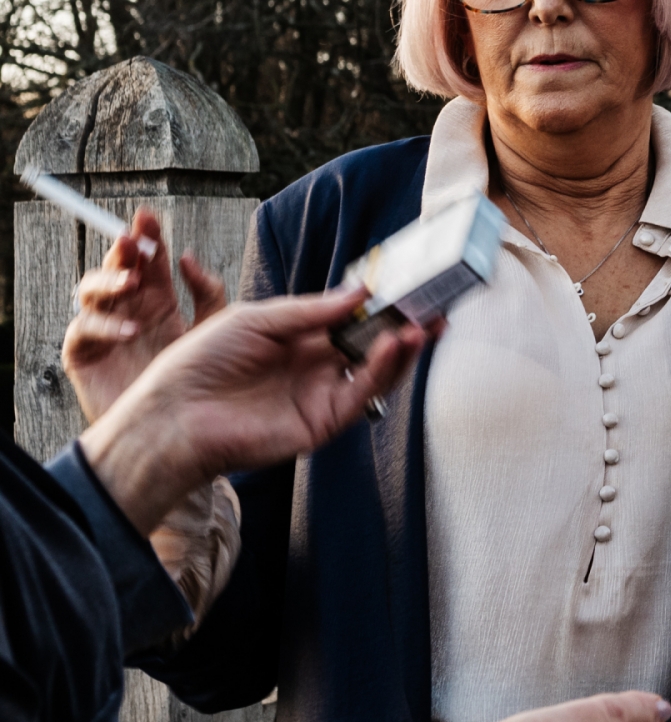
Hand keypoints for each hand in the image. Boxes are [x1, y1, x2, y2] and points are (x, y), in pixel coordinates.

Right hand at [62, 209, 226, 422]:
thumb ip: (209, 296)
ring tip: (130, 283)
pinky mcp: (84, 355)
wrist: (175, 432)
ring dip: (108, 281)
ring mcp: (103, 330)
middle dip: (123, 249)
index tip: (150, 218)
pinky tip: (129, 331)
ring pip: (91, 291)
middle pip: (117, 267)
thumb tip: (189, 257)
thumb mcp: (211, 334)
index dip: (148, 238)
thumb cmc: (194, 382)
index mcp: (157, 301)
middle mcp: (127, 310)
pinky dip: (103, 327)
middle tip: (133, 238)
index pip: (149, 261)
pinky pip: (82, 332)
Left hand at [79, 288, 422, 533]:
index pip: (348, 319)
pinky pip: (361, 393)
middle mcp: (313, 368)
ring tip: (424, 326)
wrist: (175, 414)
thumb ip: (310, 310)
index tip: (403, 288)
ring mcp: (320, 396)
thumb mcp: (256, 318)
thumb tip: (359, 294)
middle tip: (433, 309)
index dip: (377, 306)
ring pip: (375, 372)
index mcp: (296, 340)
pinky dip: (382, 370)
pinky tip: (395, 346)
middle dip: (403, 328)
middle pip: (370, 346)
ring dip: (403, 350)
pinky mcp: (323, 422)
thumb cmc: (200, 363)